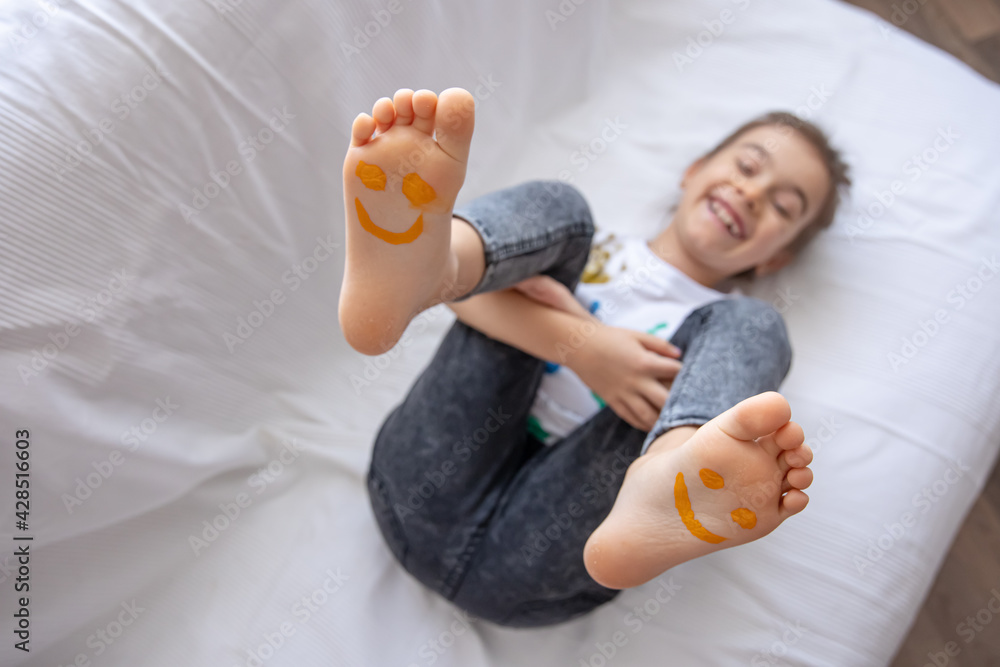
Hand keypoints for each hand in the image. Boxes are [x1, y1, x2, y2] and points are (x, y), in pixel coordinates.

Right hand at [565, 324, 682, 431]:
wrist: (579, 346)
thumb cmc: (609, 338)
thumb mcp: (637, 336)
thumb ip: (660, 345)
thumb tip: (680, 355)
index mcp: (644, 362)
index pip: (674, 372)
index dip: (685, 373)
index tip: (692, 376)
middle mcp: (636, 381)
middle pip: (665, 400)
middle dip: (679, 404)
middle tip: (690, 407)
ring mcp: (624, 394)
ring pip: (648, 415)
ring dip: (662, 420)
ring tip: (673, 423)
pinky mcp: (613, 401)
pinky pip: (630, 417)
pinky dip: (643, 424)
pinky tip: (652, 425)